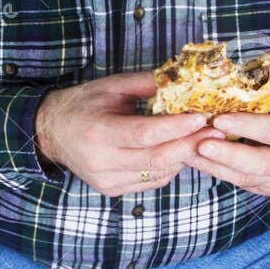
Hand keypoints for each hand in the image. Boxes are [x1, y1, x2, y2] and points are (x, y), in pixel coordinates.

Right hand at [35, 71, 210, 195]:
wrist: (51, 133)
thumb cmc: (82, 104)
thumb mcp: (110, 86)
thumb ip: (146, 83)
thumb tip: (183, 78)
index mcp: (98, 132)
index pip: (144, 134)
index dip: (175, 127)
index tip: (202, 117)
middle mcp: (102, 161)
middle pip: (156, 158)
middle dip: (191, 145)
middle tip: (217, 132)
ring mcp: (107, 180)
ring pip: (158, 172)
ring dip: (185, 156)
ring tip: (206, 140)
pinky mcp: (113, 190)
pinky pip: (152, 180)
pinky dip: (170, 166)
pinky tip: (181, 151)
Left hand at [184, 85, 269, 193]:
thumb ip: (253, 92)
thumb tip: (217, 86)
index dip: (246, 126)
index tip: (219, 120)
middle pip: (260, 163)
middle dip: (228, 155)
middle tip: (201, 144)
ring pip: (247, 178)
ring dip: (216, 165)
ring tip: (189, 151)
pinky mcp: (267, 187)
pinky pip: (239, 182)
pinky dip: (216, 171)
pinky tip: (196, 160)